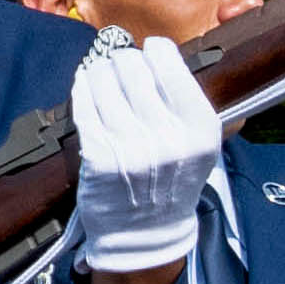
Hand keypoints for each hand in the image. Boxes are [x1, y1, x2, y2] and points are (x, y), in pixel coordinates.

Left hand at [63, 33, 220, 274]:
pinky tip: (86, 85)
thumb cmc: (172, 182)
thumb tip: (162, 53)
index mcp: (200, 128)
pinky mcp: (98, 155)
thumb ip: (189, 101)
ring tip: (103, 75)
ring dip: (100, 71)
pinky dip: (83, 88)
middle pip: (132, 67)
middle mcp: (168, 136)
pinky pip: (83, 104)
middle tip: (122, 65)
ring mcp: (131, 146)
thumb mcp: (201, 145)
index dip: (155, 50)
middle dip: (124, 60)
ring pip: (102, 80)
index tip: (150, 52)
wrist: (146, 232)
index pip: (169, 64)